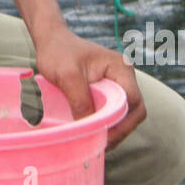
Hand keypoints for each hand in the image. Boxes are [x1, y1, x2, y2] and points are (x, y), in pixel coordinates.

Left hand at [31, 22, 144, 148]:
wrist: (51, 41)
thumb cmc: (58, 53)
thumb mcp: (67, 76)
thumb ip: (81, 100)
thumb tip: (91, 128)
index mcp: (121, 68)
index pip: (133, 101)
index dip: (122, 123)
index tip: (105, 137)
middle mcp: (124, 75)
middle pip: (133, 110)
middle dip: (120, 129)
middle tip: (101, 144)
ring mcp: (118, 82)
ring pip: (125, 113)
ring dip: (113, 128)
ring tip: (97, 141)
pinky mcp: (108, 89)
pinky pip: (113, 110)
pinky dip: (106, 122)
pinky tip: (94, 132)